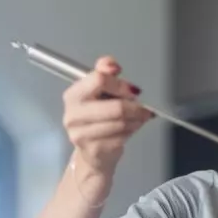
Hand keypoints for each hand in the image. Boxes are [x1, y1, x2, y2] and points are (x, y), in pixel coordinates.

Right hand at [62, 55, 153, 180]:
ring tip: (139, 118)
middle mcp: (73, 114)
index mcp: (73, 95)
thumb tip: (112, 65)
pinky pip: (122, 137)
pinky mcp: (94, 149)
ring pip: (121, 123)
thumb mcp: (99, 91)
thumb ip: (104, 72)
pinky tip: (132, 128)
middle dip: (135, 107)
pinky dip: (132, 131)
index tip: (131, 90)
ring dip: (136, 120)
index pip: (99, 79)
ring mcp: (81, 134)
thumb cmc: (97, 118)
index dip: (120, 84)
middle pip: (116, 107)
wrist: (92, 152)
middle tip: (144, 108)